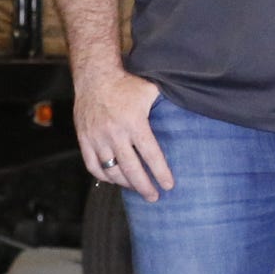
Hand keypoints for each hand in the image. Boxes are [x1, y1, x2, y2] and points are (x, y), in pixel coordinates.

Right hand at [77, 65, 173, 202]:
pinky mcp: (84, 139)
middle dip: (144, 186)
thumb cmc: (126, 83)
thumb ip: (166, 105)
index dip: (160, 172)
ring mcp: (97, 137)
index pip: (150, 154)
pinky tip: (115, 179)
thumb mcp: (150, 90)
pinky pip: (93, 166)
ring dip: (126, 184)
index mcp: (133, 121)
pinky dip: (104, 177)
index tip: (169, 185)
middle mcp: (114, 132)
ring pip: (111, 170)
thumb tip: (190, 112)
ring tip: (137, 189)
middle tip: (154, 197)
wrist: (95, 76)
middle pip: (131, 169)